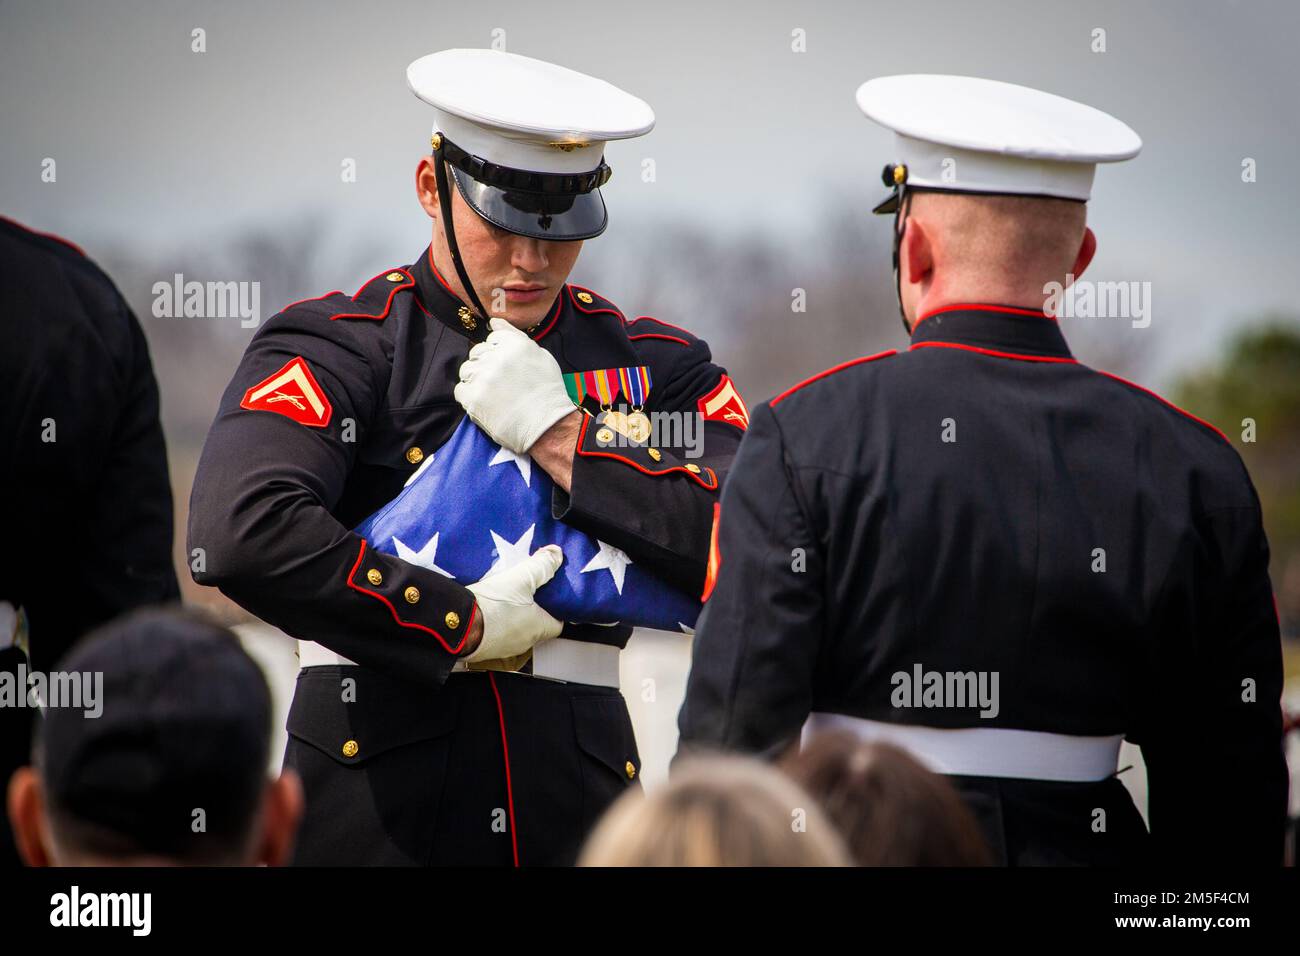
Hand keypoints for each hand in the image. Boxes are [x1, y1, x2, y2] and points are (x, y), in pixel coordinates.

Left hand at [453, 318, 575, 454]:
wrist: (547, 425)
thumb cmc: (547, 391)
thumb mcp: (540, 355)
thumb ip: (514, 336)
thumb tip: (493, 322)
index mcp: (513, 344)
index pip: (492, 338)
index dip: (499, 353)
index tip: (508, 368)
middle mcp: (496, 357)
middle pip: (476, 353)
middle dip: (486, 365)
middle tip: (501, 383)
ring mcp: (483, 377)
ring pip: (466, 370)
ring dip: (476, 379)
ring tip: (493, 393)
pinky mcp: (473, 398)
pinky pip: (460, 390)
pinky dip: (470, 396)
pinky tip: (486, 403)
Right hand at [463, 544, 564, 662]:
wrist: (456, 624)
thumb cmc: (492, 605)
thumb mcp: (521, 578)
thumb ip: (541, 566)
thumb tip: (556, 555)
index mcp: (539, 628)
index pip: (558, 623)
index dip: (555, 609)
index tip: (548, 595)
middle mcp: (524, 643)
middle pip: (536, 626)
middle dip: (532, 610)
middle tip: (525, 591)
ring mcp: (504, 648)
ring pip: (515, 631)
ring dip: (512, 617)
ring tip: (503, 597)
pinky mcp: (484, 649)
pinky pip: (496, 635)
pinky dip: (495, 623)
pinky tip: (487, 608)